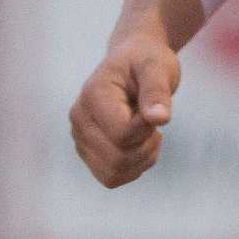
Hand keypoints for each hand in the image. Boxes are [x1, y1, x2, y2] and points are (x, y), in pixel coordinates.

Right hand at [67, 29, 180, 187]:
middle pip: (117, 158)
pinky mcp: (88, 152)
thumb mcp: (158, 67)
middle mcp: (79, 119)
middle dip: (146, 145)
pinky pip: (111, 178)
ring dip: (142, 159)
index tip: (156, 109)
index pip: (121, 133)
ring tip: (149, 132)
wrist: (133, 60)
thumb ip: (157, 91)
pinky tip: (142, 145)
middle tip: (155, 121)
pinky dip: (134, 168)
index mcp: (92, 95)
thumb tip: (160, 119)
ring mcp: (80, 138)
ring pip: (113, 173)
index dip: (147, 128)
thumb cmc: (146, 60)